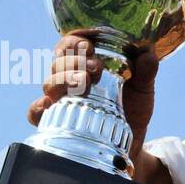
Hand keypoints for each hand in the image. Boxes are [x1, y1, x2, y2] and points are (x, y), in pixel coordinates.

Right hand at [26, 32, 159, 150]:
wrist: (132, 141)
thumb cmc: (133, 108)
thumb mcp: (143, 88)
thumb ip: (146, 71)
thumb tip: (148, 54)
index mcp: (86, 62)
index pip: (71, 44)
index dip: (75, 42)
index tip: (89, 47)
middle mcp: (69, 77)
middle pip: (58, 61)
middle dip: (74, 62)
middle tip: (94, 69)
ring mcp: (61, 99)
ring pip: (49, 83)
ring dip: (62, 80)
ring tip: (83, 83)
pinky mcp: (56, 121)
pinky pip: (36, 112)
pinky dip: (38, 107)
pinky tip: (48, 104)